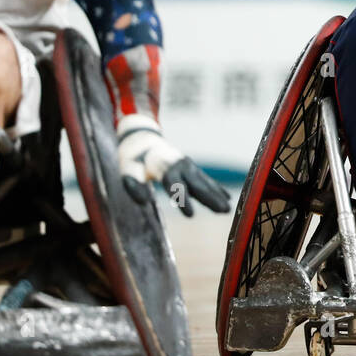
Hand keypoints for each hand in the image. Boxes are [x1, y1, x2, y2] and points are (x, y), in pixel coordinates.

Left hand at [116, 114, 230, 216]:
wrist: (144, 140)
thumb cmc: (134, 158)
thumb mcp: (127, 170)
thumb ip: (133, 185)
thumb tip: (144, 202)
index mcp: (164, 167)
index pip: (174, 186)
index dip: (182, 199)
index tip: (191, 215)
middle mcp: (180, 166)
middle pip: (196, 184)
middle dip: (210, 198)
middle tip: (223, 211)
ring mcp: (188, 166)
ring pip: (204, 182)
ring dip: (217, 195)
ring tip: (228, 208)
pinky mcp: (190, 168)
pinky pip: (206, 179)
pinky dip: (216, 188)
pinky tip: (227, 197)